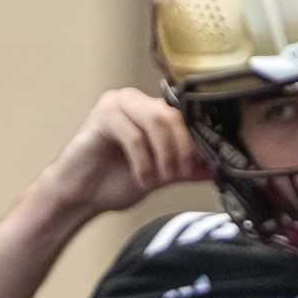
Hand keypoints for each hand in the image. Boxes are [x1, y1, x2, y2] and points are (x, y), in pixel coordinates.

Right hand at [38, 88, 210, 215]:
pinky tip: (142, 180)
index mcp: (152, 109)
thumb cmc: (114, 181)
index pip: (186, 116)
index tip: (209, 165)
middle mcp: (136, 100)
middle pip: (174, 115)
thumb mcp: (160, 175)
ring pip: (157, 121)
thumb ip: (186, 168)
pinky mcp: (102, 115)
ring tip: (160, 178)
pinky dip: (143, 162)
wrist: (80, 196)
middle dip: (184, 148)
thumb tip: (217, 168)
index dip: (199, 140)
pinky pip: (134, 135)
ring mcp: (118, 104)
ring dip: (165, 155)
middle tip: (182, 174)